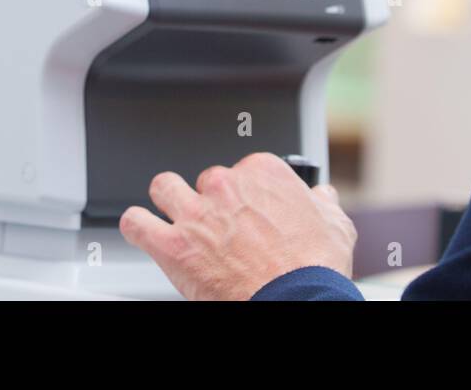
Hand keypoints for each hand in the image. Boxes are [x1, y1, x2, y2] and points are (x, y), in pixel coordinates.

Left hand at [119, 152, 356, 300]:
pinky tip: (143, 232)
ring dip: (168, 201)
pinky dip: (136, 227)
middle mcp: (226, 185)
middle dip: (212, 202)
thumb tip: (321, 195)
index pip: (244, 169)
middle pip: (206, 180)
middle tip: (221, 227)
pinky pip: (135, 223)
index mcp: (263, 173)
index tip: (249, 208)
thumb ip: (323, 204)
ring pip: (164, 188)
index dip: (246, 192)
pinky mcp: (172, 245)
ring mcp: (196, 213)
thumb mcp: (335, 226)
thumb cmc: (313, 268)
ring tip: (175, 217)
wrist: (294, 302)